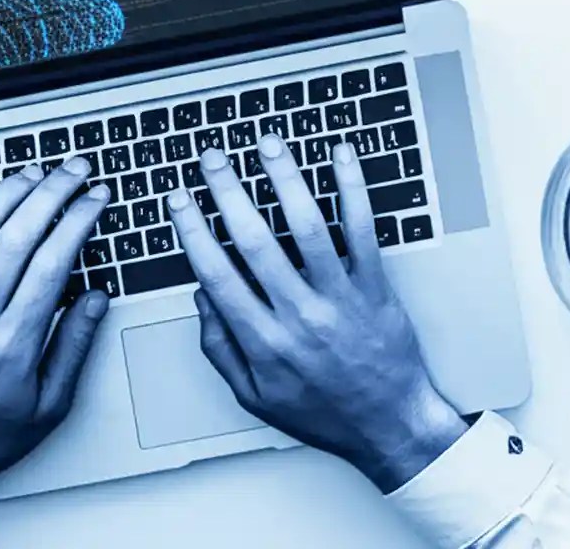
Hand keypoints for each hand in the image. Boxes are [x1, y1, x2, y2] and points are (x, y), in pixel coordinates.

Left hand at [0, 159, 111, 528]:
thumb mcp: (49, 406)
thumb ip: (75, 347)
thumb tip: (97, 300)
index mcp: (12, 344)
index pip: (53, 261)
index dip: (78, 220)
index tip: (96, 199)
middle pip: (16, 237)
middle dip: (51, 193)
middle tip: (73, 171)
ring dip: (5, 195)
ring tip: (31, 174)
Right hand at [167, 135, 466, 492]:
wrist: (389, 424)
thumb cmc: (324, 412)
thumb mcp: (256, 396)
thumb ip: (221, 348)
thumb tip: (201, 299)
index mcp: (264, 341)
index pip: (217, 274)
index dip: (194, 231)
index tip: (179, 200)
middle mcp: (299, 315)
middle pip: (255, 241)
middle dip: (228, 192)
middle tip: (213, 157)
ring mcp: (340, 298)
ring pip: (307, 227)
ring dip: (285, 179)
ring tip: (268, 144)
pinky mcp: (376, 288)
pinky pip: (363, 231)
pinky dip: (352, 189)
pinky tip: (341, 157)